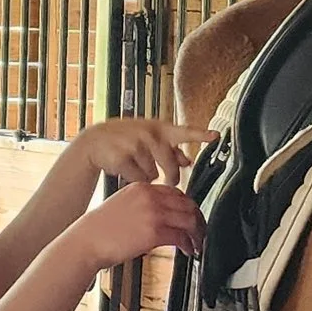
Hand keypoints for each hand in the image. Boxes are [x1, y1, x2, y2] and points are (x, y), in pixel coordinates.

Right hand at [71, 118, 215, 187]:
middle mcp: (149, 134)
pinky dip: (135, 180)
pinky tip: (127, 170)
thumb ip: (170, 149)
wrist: (96, 141)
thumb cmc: (127, 139)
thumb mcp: (149, 138)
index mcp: (160, 129)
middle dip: (172, 176)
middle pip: (171, 165)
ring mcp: (135, 145)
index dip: (200, 134)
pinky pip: (138, 179)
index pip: (184, 132)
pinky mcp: (122, 158)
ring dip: (147, 175)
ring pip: (153, 174)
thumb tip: (189, 161)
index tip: (215, 135)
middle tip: (170, 181)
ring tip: (136, 164)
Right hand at [73, 181, 203, 266]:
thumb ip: (143, 203)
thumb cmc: (100, 229)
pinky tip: (188, 250)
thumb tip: (164, 214)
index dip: (187, 206)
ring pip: (189, 219)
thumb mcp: (122, 204)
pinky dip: (189, 244)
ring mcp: (153, 213)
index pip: (176, 192)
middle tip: (200, 232)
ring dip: (197, 233)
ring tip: (196, 243)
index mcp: (142, 187)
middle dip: (197, 219)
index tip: (191, 217)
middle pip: (187, 204)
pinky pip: (181, 236)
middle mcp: (150, 196)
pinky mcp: (154, 232)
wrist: (86, 242)